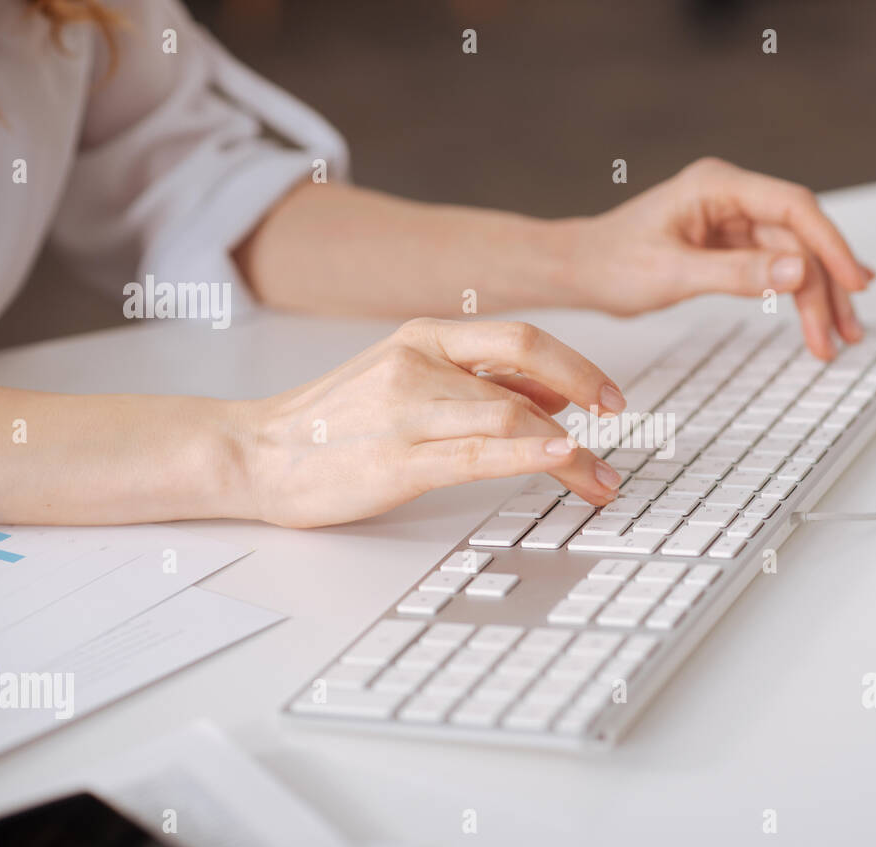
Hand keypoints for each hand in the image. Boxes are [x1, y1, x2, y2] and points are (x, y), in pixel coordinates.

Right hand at [238, 318, 626, 526]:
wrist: (256, 453)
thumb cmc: (335, 423)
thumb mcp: (406, 380)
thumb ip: (476, 382)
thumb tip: (552, 394)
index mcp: (425, 337)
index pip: (521, 339)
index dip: (577, 365)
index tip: (610, 397)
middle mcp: (420, 363)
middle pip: (527, 372)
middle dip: (587, 397)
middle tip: (620, 432)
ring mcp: (408, 410)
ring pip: (512, 417)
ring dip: (571, 453)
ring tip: (601, 481)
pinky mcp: (398, 460)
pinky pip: (479, 453)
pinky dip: (530, 455)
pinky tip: (564, 458)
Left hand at [575, 157, 875, 358]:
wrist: (579, 269)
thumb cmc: (611, 264)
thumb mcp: (673, 275)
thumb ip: (737, 275)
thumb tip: (798, 274)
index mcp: (717, 186)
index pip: (792, 208)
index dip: (831, 245)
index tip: (854, 282)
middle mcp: (731, 197)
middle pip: (799, 238)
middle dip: (826, 286)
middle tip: (844, 331)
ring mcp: (732, 220)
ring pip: (792, 257)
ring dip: (815, 298)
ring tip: (834, 340)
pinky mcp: (729, 244)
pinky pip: (774, 268)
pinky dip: (794, 295)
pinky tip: (819, 313)